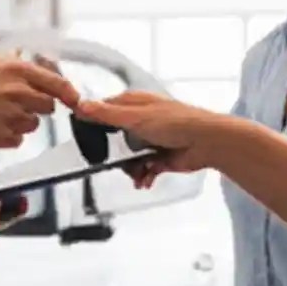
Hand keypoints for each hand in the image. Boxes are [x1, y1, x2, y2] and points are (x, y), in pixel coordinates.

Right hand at [0, 55, 81, 148]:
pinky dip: (7, 136)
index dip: (71, 96)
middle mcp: (18, 92)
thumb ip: (16, 64)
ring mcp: (11, 116)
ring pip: (33, 125)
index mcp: (17, 70)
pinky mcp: (2, 137)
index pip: (58, 85)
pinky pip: (18, 140)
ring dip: (21, 122)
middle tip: (15, 105)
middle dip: (37, 108)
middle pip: (48, 107)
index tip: (76, 102)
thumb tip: (36, 63)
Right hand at [76, 91, 221, 186]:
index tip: (83, 136)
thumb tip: (79, 105)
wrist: (206, 142)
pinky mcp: (160, 157)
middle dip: (113, 153)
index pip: (105, 110)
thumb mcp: (134, 117)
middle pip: (114, 138)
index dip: (93, 121)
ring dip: (130, 168)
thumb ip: (106, 115)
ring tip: (136, 175)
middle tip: (110, 161)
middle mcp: (140, 120)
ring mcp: (150, 139)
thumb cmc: (172, 122)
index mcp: (133, 103)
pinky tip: (144, 182)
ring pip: (128, 156)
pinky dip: (142, 176)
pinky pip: (143, 168)